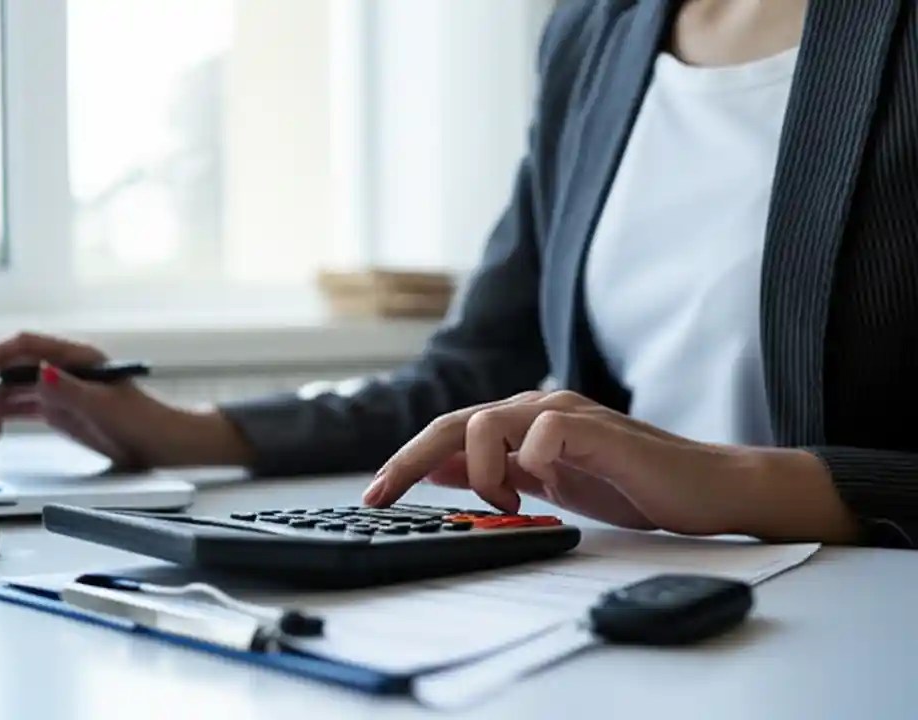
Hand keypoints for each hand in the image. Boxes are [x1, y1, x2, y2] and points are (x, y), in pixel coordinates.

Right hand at [0, 331, 252, 469]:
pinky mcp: (57, 409)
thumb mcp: (105, 407)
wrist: (160, 444)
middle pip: (12, 369)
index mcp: (76, 356)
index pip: (25, 344)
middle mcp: (63, 368)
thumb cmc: (142, 420)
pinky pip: (20, 407)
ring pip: (12, 391)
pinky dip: (3, 419)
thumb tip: (40, 373)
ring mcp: (58, 388)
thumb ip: (71, 391)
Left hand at [361, 390, 860, 541]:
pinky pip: (544, 431)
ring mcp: (566, 413)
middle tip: (379, 495)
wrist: (704, 489)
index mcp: (522, 423)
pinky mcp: (597, 427)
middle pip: (452, 422)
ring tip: (508, 500)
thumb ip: (497, 473)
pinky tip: (540, 485)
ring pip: (486, 421)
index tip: (375, 495)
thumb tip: (440, 472)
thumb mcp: (545, 485)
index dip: (406, 461)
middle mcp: (537, 408)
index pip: (449, 433)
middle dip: (408, 459)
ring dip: (481, 468)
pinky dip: (529, 460)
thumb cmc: (630, 486)